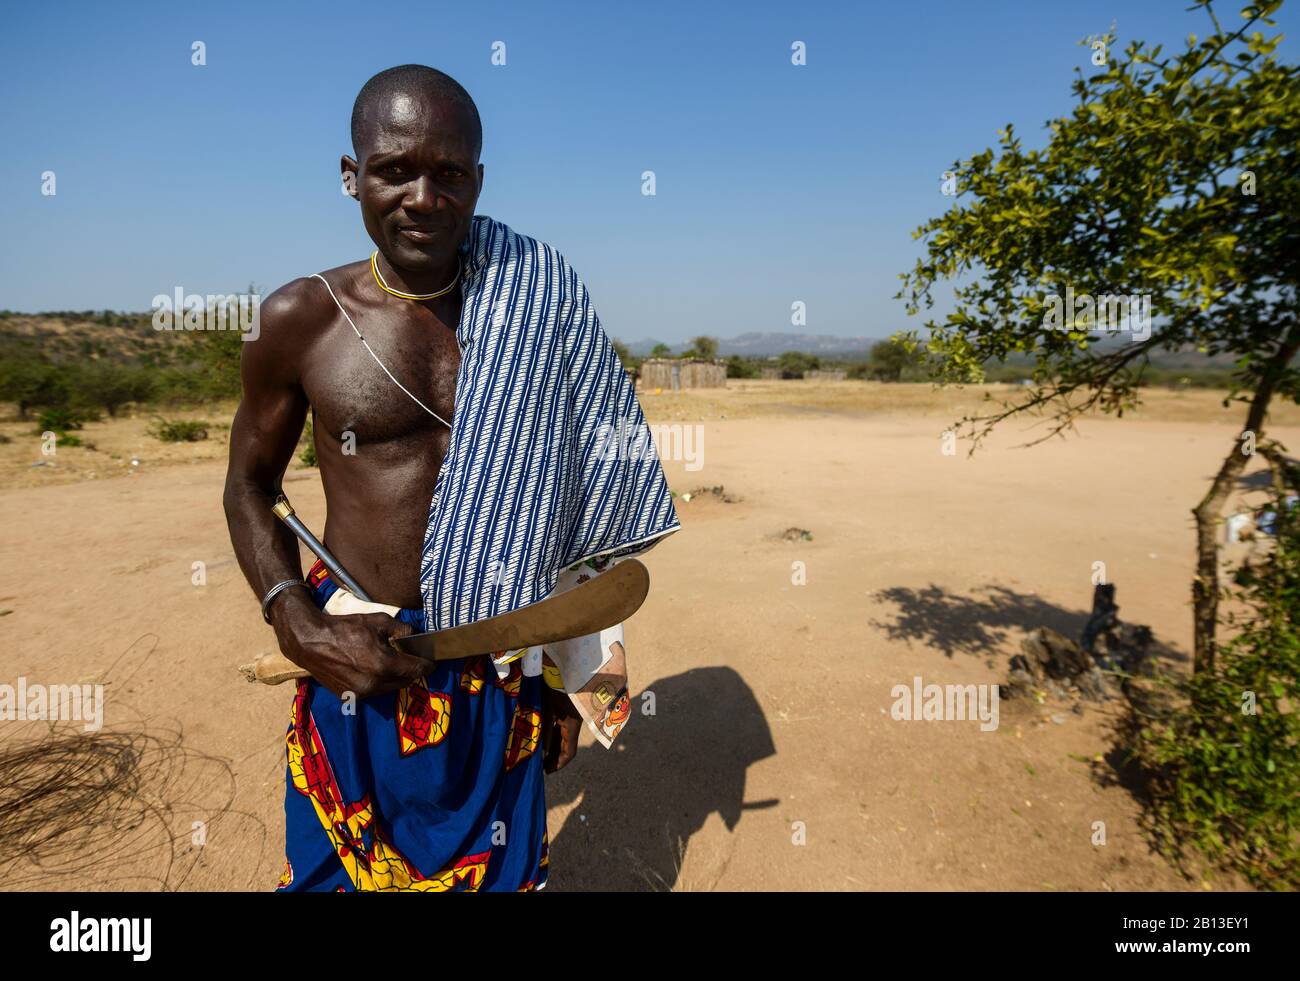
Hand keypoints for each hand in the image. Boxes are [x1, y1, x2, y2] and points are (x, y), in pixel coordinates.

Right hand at [271, 589, 428, 698]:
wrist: (311, 641)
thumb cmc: (345, 628)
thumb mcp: (378, 621)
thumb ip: (401, 629)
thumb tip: (414, 635)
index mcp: (383, 665)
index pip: (415, 670)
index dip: (426, 666)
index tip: (432, 663)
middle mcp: (374, 683)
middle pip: (403, 682)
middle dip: (409, 672)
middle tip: (410, 661)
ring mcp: (360, 693)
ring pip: (387, 689)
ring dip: (392, 679)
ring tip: (389, 664)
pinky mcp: (348, 697)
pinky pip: (371, 691)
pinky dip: (376, 683)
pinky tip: (371, 670)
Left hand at [541, 683, 581, 772]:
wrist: (566, 665)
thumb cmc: (555, 686)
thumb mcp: (547, 709)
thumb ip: (544, 731)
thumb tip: (540, 752)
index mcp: (572, 726)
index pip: (569, 752)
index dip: (559, 764)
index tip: (547, 772)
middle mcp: (574, 724)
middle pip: (565, 746)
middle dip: (553, 757)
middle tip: (539, 766)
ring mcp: (571, 717)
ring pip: (562, 737)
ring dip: (552, 747)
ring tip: (537, 754)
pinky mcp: (567, 711)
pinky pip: (560, 728)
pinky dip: (552, 735)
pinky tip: (541, 739)